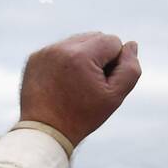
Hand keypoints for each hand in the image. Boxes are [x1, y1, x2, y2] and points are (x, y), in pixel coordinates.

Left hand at [19, 31, 140, 147]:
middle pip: (95, 37)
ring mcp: (45, 51)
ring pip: (77, 41)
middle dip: (100, 57)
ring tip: (78, 83)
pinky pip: (60, 49)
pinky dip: (67, 61)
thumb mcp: (115, 97)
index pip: (113, 41)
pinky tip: (64, 82)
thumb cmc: (83, 115)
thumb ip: (130, 69)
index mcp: (81, 55)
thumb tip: (132, 44)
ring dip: (85, 57)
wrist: (45, 130)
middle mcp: (61, 47)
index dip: (116, 63)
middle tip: (93, 84)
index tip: (105, 83)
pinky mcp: (35, 57)